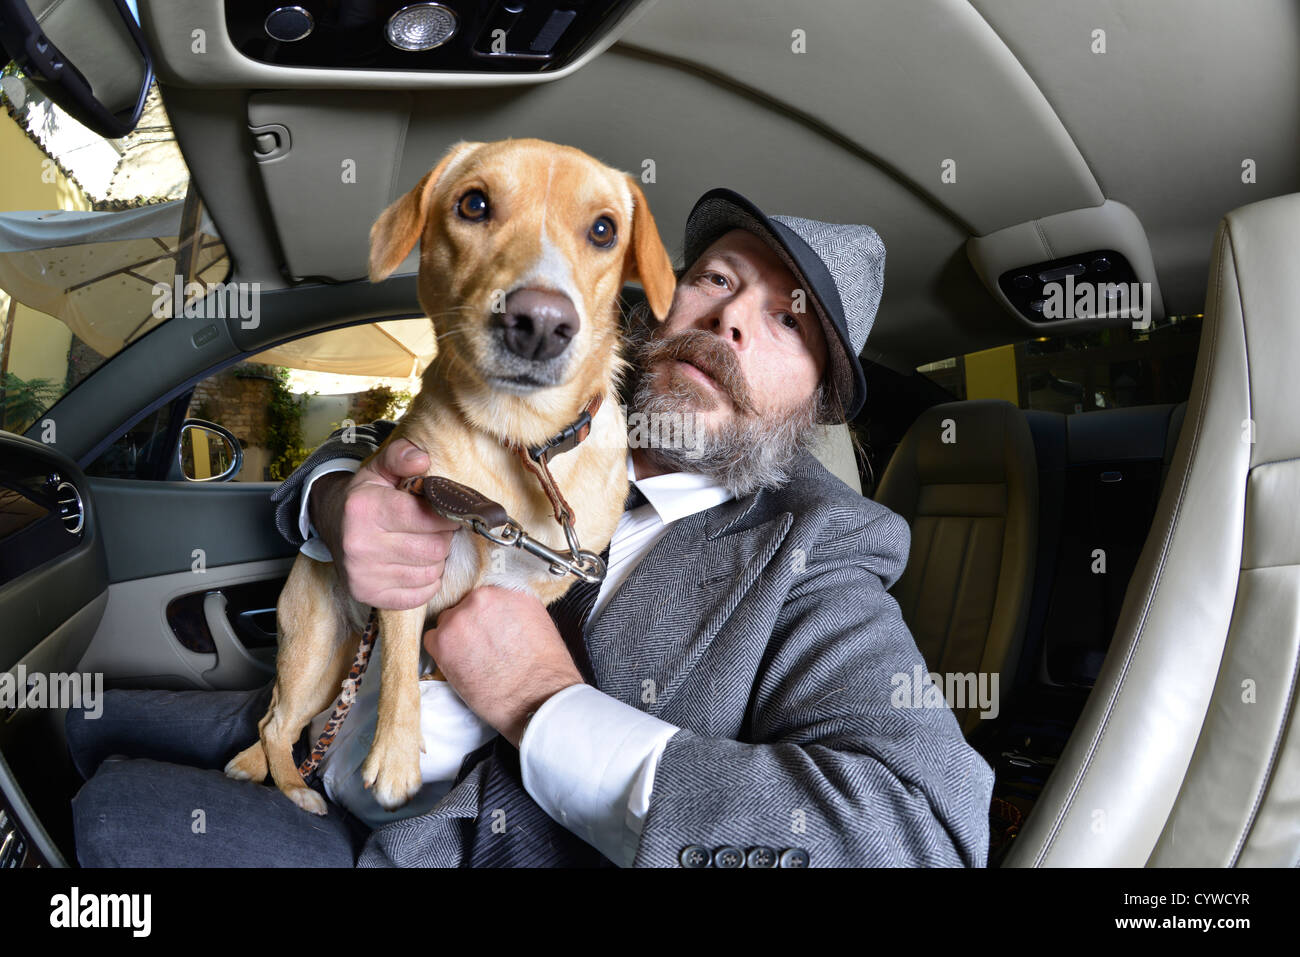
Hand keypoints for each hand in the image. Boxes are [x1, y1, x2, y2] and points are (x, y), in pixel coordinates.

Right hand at [309, 437, 460, 609]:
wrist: (332, 524)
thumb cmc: (365, 496)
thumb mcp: (379, 469)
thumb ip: (401, 457)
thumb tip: (422, 459)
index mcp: (365, 509)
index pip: (426, 517)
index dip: (447, 514)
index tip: (450, 511)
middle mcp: (360, 545)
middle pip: (435, 548)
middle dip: (443, 536)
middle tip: (435, 528)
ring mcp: (363, 575)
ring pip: (431, 572)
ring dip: (437, 559)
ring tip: (424, 543)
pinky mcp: (368, 596)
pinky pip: (421, 594)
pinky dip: (428, 580)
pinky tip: (417, 564)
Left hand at [423, 586, 584, 747]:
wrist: (537, 695)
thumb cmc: (544, 667)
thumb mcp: (538, 621)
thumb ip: (513, 608)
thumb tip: (500, 613)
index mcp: (506, 590)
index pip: (484, 596)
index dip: (485, 616)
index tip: (488, 627)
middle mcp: (481, 598)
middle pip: (464, 607)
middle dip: (470, 625)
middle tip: (481, 646)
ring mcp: (459, 618)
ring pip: (447, 622)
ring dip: (455, 638)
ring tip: (471, 658)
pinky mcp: (443, 641)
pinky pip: (432, 639)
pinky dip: (441, 652)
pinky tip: (459, 664)